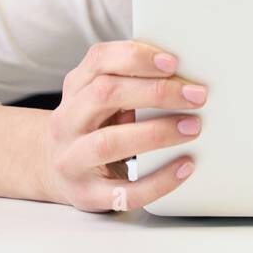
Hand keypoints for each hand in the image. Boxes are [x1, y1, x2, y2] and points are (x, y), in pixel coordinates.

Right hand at [39, 41, 205, 211]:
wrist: (55, 172)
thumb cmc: (93, 127)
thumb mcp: (101, 98)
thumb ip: (130, 82)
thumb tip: (185, 78)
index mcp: (75, 88)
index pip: (99, 60)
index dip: (136, 57)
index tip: (173, 63)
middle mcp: (67, 121)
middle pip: (105, 94)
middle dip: (156, 92)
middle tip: (197, 96)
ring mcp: (72, 160)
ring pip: (108, 143)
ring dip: (157, 133)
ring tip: (193, 127)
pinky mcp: (87, 195)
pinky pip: (125, 192)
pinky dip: (159, 180)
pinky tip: (185, 167)